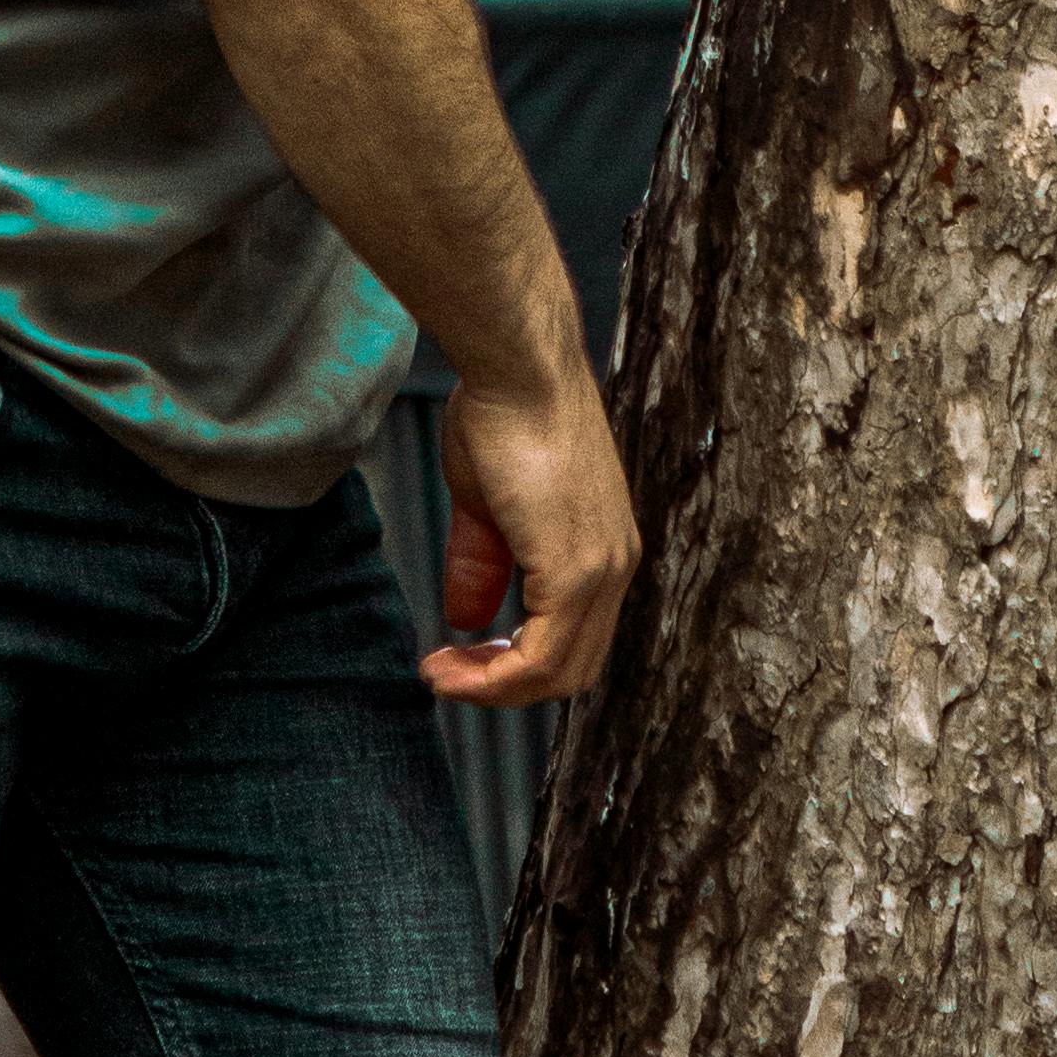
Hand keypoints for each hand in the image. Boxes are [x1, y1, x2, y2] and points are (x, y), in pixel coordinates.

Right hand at [423, 361, 641, 708]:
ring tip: (441, 675)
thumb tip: (466, 617)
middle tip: (447, 674)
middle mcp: (615, 563)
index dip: (514, 662)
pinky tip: (452, 668)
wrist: (517, 368)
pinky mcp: (576, 570)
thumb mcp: (485, 505)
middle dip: (503, 685)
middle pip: (571, 667)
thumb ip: (481, 564)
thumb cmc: (502, 413)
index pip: (572, 637)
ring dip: (493, 688)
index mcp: (603, 546)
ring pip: (558, 672)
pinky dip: (493, 678)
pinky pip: (540, 657)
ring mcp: (601, 568)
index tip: (457, 658)